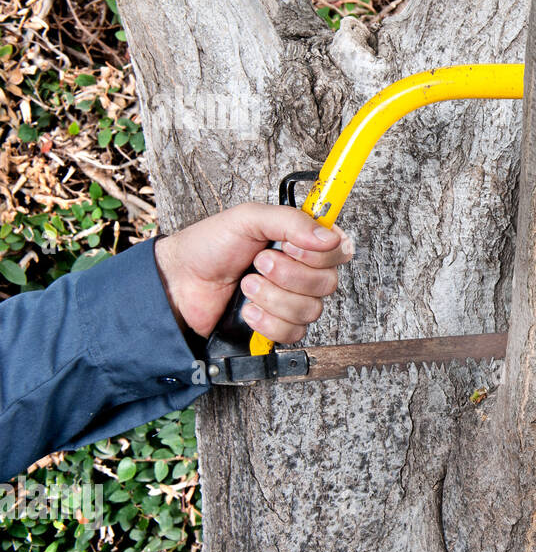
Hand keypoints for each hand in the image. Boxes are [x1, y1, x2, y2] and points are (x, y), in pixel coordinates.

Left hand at [153, 203, 353, 342]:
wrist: (179, 283)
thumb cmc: (209, 247)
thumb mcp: (248, 218)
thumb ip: (290, 220)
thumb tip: (328, 236)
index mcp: (301, 243)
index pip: (340, 251)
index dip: (320, 254)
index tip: (290, 247)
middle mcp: (302, 273)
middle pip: (328, 284)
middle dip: (288, 275)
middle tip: (258, 263)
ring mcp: (291, 301)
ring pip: (310, 310)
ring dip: (272, 298)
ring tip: (246, 285)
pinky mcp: (278, 327)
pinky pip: (293, 332)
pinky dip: (266, 322)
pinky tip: (247, 309)